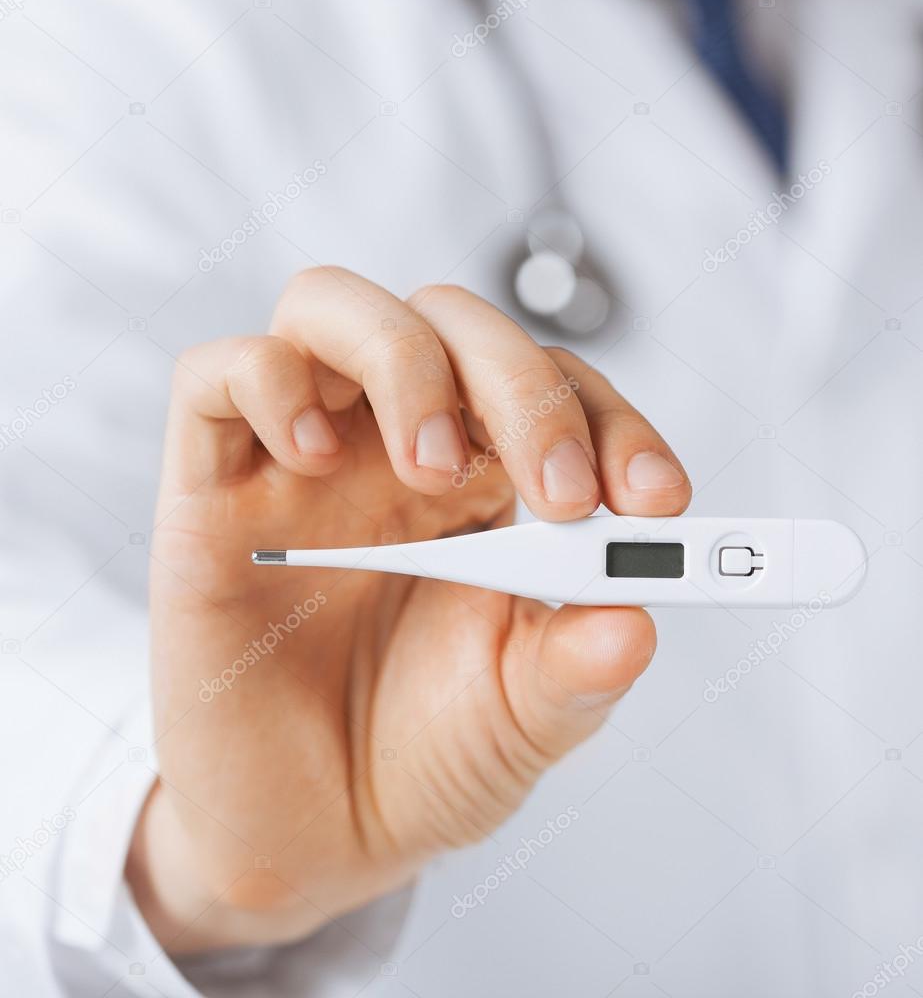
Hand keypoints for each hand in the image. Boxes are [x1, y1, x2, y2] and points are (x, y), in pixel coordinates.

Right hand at [127, 267, 690, 951]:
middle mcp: (395, 449)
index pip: (554, 391)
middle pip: (453, 325)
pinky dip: (273, 386)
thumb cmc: (425, 759)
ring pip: (334, 306)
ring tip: (429, 470)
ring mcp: (302, 459)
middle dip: (523, 387)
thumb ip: (578, 669)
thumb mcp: (523, 720)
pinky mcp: (212, 490)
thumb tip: (637, 619)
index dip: (612, 423)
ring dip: (404, 362)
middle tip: (560, 499)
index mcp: (487, 488)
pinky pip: (220, 375)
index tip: (657, 501)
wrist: (314, 837)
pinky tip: (314, 461)